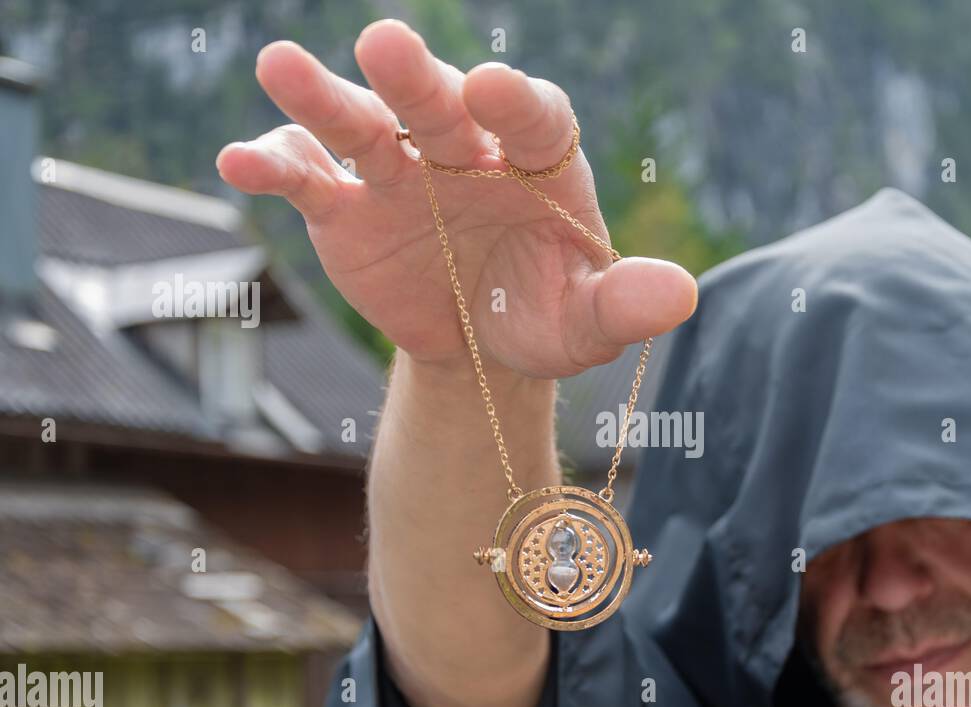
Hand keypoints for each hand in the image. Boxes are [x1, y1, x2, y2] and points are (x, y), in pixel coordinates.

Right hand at [217, 19, 696, 378]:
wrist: (477, 343)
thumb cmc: (542, 315)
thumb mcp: (587, 321)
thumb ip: (626, 304)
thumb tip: (681, 294)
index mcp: (535, 158)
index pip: (532, 115)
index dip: (513, 102)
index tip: (494, 91)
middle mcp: (464, 147)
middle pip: (439, 102)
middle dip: (414, 79)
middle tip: (387, 46)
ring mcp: (399, 169)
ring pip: (361, 123)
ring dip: (323, 97)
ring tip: (280, 65)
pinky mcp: (345, 204)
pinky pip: (307, 178)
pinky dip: (273, 166)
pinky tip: (236, 164)